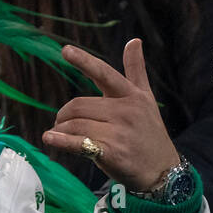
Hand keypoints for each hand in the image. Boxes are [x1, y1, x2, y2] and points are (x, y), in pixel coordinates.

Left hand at [42, 38, 180, 191]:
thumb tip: (133, 40)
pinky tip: (49, 139)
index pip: (104, 74)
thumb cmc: (150, 134)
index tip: (64, 50)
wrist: (163, 172)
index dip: (84, 61)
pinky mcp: (112, 153)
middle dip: (63, 115)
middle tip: (60, 122)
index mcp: (132, 96)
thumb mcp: (146, 100)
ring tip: (59, 135)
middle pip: (78, 105)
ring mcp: (119, 133)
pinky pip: (80, 143)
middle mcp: (126, 111)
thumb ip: (136, 71)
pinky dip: (61, 141)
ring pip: (75, 124)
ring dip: (60, 130)